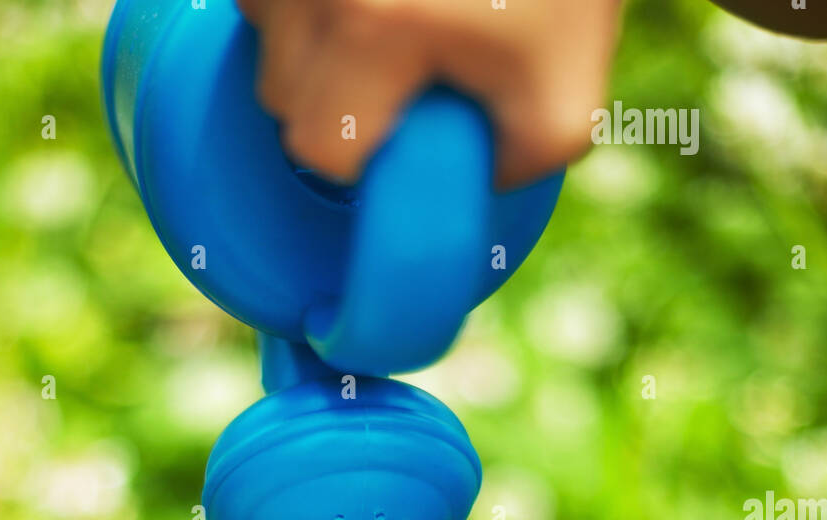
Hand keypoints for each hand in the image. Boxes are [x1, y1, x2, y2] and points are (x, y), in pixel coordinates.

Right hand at [238, 0, 622, 187]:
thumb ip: (505, 169)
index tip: (400, 122)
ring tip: (387, 5)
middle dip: (333, 90)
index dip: (359, 153)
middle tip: (403, 56)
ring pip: (263, 21)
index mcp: (374, 26)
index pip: (316, 145)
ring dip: (312, 30)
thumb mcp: (564, 96)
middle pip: (278, 87)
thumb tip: (446, 192)